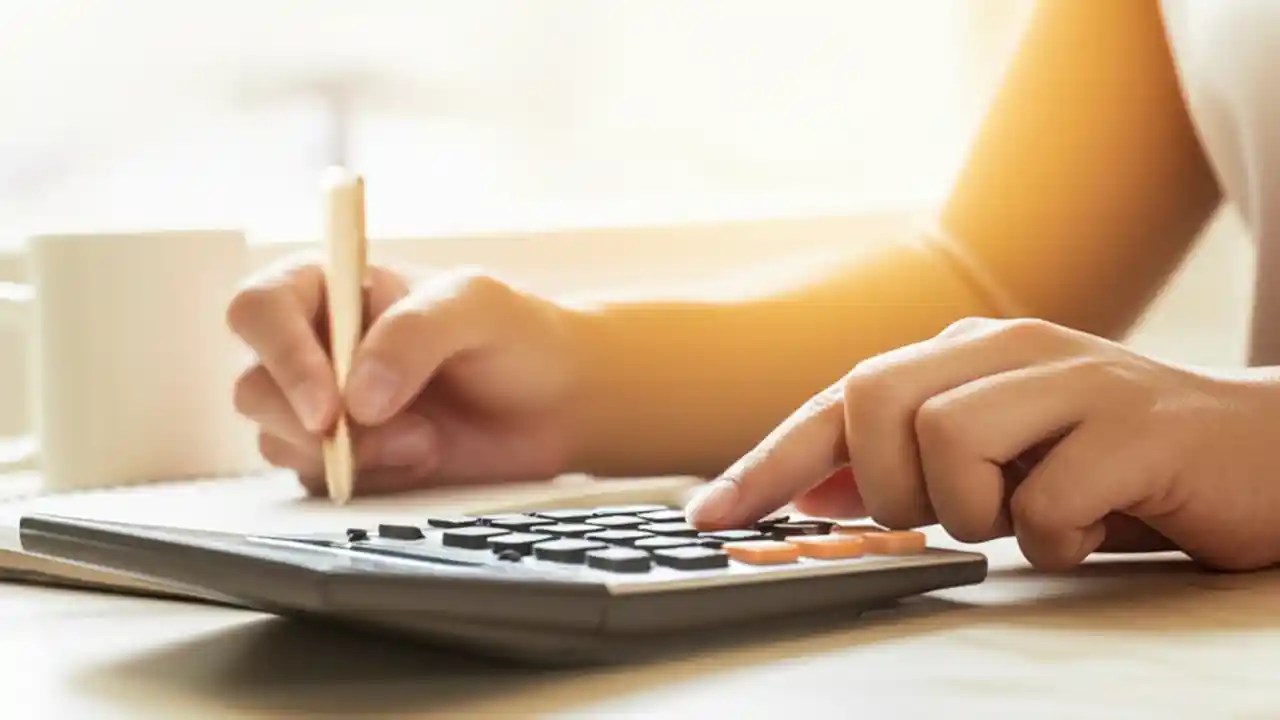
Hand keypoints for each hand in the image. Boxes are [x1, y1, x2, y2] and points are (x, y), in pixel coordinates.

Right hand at [226, 255, 581, 494]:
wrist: (556, 405)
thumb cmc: (517, 336)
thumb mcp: (478, 307)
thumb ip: (416, 331)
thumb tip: (357, 395)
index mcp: (332, 288)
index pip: (260, 308)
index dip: (280, 355)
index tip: (330, 404)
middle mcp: (316, 347)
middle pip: (255, 387)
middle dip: (315, 422)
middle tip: (392, 431)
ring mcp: (324, 408)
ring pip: (279, 441)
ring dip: (352, 454)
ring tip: (428, 441)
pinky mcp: (342, 460)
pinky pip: (317, 481)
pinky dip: (369, 479)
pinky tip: (424, 460)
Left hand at [686, 317, 1279, 571]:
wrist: (1262, 453)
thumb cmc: (1112, 463)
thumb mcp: (1001, 458)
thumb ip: (912, 463)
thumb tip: (817, 489)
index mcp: (966, 354)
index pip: (839, 400)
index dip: (767, 461)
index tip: (709, 514)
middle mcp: (1010, 350)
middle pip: (875, 402)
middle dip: (890, 487)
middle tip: (959, 518)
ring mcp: (1077, 379)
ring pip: (949, 443)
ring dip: (979, 512)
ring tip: (1036, 517)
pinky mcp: (1138, 427)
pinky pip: (1046, 501)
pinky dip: (1056, 539)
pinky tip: (1093, 527)